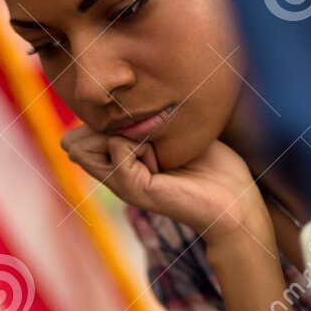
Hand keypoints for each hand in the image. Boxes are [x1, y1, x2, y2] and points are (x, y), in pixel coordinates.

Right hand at [61, 125, 272, 244]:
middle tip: (145, 132)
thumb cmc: (213, 165)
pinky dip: (138, 142)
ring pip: (92, 146)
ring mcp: (123, 186)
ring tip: (154, 144)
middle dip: (100, 126)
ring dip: (121, 132)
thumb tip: (118, 111)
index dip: (95, 121)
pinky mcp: (136, 190)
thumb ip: (141, 125)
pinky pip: (118, 149)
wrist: (235, 200)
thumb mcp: (170, 134)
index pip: (79, 137)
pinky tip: (159, 157)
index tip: (135, 119)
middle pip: (76, 144)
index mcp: (120, 165)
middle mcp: (116, 177)